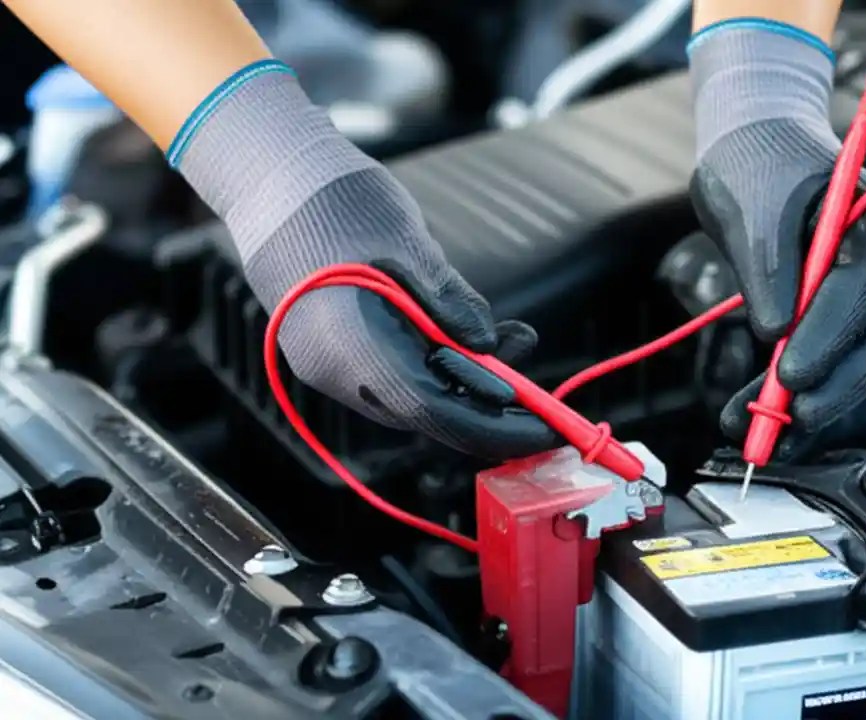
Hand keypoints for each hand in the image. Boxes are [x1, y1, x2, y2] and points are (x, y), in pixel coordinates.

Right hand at [246, 175, 560, 461]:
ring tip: (516, 341)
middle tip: (540, 397)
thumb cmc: (333, 197)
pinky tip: (471, 338)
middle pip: (422, 412)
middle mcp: (331, 369)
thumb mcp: (407, 243)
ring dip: (464, 381)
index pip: (432, 410)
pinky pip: (389, 374)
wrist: (265, 173)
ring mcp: (324, 362)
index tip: (542, 425)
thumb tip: (489, 346)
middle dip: (486, 408)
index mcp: (349, 346)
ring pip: (408, 395)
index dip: (492, 425)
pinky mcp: (329, 348)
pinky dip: (434, 364)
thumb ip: (448, 302)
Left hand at [690, 22, 865, 460]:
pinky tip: (754, 418)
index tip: (789, 373)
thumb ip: (766, 262)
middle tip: (791, 419)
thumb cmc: (757, 160)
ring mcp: (862, 293)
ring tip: (758, 433)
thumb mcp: (752, 201)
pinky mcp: (835, 316)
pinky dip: (794, 394)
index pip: (863, 288)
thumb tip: (774, 331)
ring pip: (854, 360)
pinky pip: (825, 362)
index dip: (830, 335)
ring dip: (812, 402)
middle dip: (836, 384)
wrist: (756, 145)